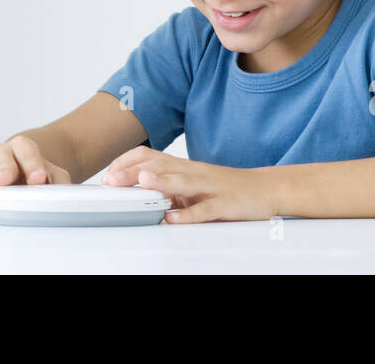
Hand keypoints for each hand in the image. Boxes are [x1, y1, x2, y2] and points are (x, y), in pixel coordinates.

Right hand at [0, 135, 71, 207]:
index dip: (31, 164)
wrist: (25, 175)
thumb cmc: (37, 174)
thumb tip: (62, 198)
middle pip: (0, 156)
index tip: (38, 178)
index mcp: (22, 147)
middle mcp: (2, 155)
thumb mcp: (53, 174)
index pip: (26, 151)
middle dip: (4, 169)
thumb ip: (58, 182)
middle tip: (4, 181)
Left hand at [101, 147, 277, 222]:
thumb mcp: (193, 185)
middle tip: (111, 180)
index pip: (151, 156)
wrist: (265, 189)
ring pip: (183, 182)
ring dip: (161, 183)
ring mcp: (210, 188)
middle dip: (134, 172)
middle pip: (162, 166)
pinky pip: (205, 209)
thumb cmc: (226, 188)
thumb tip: (136, 192)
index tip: (108, 173)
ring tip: (141, 184)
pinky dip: (189, 214)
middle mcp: (195, 173)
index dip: (128, 162)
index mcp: (185, 167)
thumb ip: (169, 187)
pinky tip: (174, 219)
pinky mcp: (225, 205)